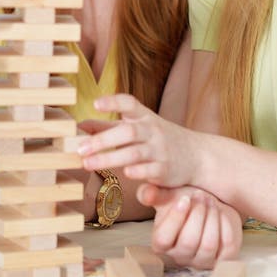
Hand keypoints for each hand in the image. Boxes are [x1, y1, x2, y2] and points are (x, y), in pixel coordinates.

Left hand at [78, 93, 198, 186]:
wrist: (196, 155)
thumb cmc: (158, 139)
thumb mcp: (137, 127)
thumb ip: (109, 126)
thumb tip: (80, 126)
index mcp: (144, 117)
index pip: (129, 103)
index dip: (113, 102)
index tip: (95, 103)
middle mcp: (152, 131)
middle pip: (127, 132)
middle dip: (102, 140)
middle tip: (80, 149)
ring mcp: (160, 150)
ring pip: (134, 153)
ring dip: (109, 159)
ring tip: (87, 164)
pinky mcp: (165, 170)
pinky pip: (150, 170)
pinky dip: (138, 172)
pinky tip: (125, 174)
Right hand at [138, 184, 241, 269]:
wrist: (210, 205)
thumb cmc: (186, 201)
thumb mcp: (167, 196)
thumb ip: (151, 193)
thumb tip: (145, 194)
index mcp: (161, 244)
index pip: (164, 239)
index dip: (175, 218)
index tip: (184, 199)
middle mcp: (180, 257)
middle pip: (189, 242)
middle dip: (197, 214)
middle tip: (201, 195)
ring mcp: (202, 261)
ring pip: (208, 244)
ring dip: (211, 218)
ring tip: (211, 201)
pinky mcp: (223, 259)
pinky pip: (227, 245)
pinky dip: (226, 224)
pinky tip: (221, 211)